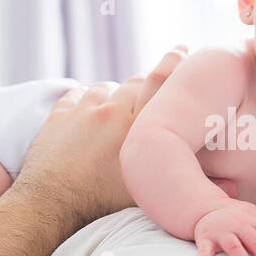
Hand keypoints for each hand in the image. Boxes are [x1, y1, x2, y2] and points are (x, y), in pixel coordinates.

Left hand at [17, 47, 186, 223]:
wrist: (51, 205)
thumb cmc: (101, 204)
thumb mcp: (145, 187)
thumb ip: (167, 167)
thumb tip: (205, 171)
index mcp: (137, 129)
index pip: (160, 83)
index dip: (173, 62)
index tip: (181, 49)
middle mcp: (112, 113)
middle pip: (134, 82)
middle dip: (145, 79)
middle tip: (153, 83)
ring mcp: (83, 112)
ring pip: (104, 87)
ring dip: (113, 92)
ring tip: (116, 104)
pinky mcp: (58, 117)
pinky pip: (75, 95)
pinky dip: (84, 97)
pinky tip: (87, 106)